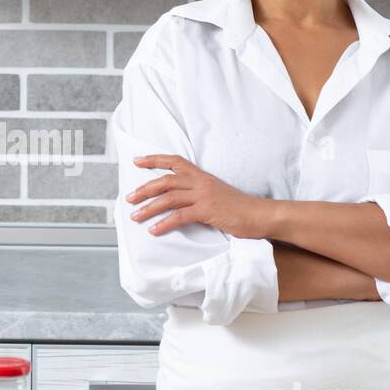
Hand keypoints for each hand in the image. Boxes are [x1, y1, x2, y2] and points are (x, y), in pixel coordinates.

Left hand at [125, 154, 271, 237]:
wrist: (261, 215)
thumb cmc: (240, 208)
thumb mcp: (217, 195)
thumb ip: (199, 195)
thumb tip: (180, 203)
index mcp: (203, 176)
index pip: (175, 161)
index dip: (155, 159)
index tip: (137, 161)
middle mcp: (201, 182)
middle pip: (166, 180)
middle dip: (144, 188)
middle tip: (129, 198)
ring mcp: (204, 195)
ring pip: (168, 198)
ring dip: (149, 207)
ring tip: (135, 216)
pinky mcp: (207, 210)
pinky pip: (179, 216)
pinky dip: (164, 223)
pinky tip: (154, 230)